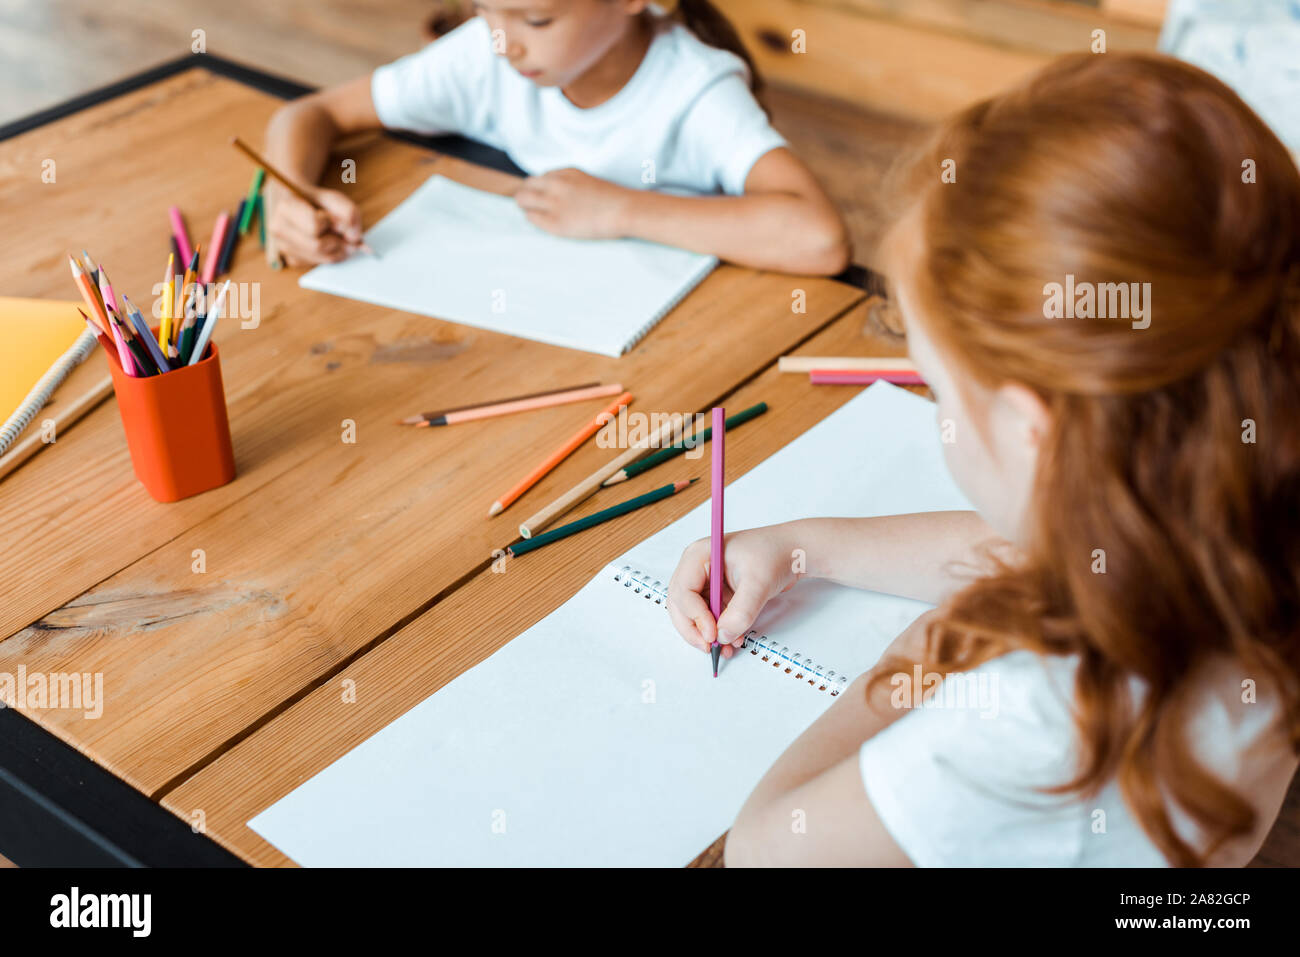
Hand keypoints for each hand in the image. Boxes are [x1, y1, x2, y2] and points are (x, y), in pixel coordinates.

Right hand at [268, 183, 363, 266]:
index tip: (331, 216)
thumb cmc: (318, 201)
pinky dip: (330, 255)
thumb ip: (348, 212)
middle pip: (317, 245)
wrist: (301, 204)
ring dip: (337, 250)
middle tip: (344, 234)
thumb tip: (354, 238)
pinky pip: (318, 264)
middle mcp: (278, 228)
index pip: (314, 225)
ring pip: (319, 257)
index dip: (330, 222)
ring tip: (339, 237)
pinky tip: (329, 243)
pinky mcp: (292, 259)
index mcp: (285, 207)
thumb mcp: (335, 198)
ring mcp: (283, 246)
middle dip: (337, 241)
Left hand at [514, 168, 631, 238]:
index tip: (545, 198)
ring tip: (538, 214)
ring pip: (522, 200)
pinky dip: (535, 219)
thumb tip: (550, 191)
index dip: (540, 190)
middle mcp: (556, 184)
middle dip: (527, 196)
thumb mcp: (587, 181)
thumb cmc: (611, 199)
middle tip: (535, 207)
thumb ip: (568, 183)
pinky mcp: (555, 222)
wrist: (624, 210)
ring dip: (527, 206)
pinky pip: (531, 217)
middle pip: (525, 186)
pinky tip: (546, 222)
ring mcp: (554, 203)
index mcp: (565, 173)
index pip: (539, 178)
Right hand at [666, 525, 800, 659]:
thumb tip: (723, 635)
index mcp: (699, 556)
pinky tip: (732, 640)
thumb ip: (741, 611)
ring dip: (705, 634)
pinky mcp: (717, 594)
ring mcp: (706, 582)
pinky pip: (710, 618)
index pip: (683, 590)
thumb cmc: (775, 553)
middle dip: (693, 628)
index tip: (712, 633)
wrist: (793, 552)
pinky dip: (718, 631)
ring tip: (724, 648)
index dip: (694, 615)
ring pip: (693, 615)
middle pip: (681, 605)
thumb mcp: (758, 582)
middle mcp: (698, 568)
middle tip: (709, 646)